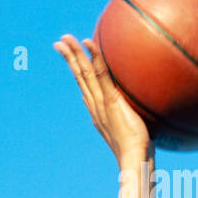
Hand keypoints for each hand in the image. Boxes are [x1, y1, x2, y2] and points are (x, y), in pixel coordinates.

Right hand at [53, 34, 151, 164]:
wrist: (134, 159)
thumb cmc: (138, 149)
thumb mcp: (133, 129)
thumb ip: (131, 118)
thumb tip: (134, 110)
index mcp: (97, 110)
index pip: (84, 85)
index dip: (76, 71)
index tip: (71, 59)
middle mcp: (95, 104)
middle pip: (79, 76)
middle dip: (69, 58)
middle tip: (59, 42)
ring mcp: (101, 102)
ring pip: (84, 73)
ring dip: (74, 54)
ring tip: (64, 38)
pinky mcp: (110, 100)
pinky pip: (101, 75)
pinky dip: (94, 57)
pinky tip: (88, 42)